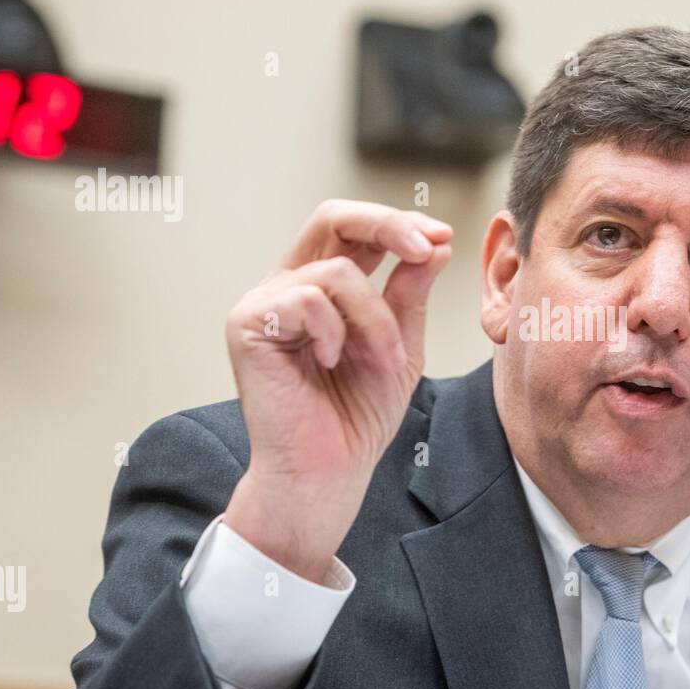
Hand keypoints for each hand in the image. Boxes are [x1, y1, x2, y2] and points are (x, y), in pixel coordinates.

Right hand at [222, 200, 451, 582]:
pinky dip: (335, 332)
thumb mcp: (400, 346)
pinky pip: (307, 300)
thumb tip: (434, 244)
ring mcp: (264, 302)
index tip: (441, 238)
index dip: (398, 224)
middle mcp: (289, 285)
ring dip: (375, 318)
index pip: (354, 230)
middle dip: (387, 225)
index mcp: (323, 286)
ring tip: (382, 362)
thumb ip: (410, 294)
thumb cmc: (356, 417)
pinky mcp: (248, 325)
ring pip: (335, 271)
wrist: (329, 471)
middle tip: (425, 246)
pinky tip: (330, 363)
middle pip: (332, 217)